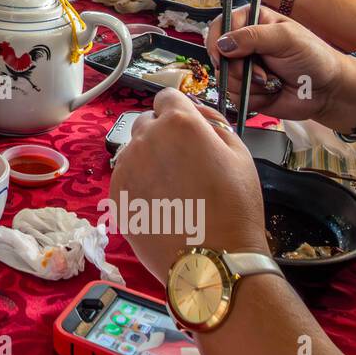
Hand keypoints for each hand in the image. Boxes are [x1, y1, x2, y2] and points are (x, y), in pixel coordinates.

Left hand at [109, 89, 269, 283]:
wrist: (212, 259)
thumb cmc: (234, 207)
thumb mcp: (240, 154)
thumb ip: (214, 123)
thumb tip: (196, 113)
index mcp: (178, 123)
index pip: (166, 96)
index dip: (179, 111)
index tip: (188, 128)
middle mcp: (146, 138)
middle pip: (147, 122)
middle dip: (163, 134)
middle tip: (185, 163)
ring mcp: (126, 165)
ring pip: (134, 149)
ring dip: (149, 159)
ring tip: (174, 188)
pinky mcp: (115, 192)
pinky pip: (124, 175)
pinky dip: (138, 182)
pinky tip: (161, 203)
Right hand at [205, 5, 355, 122]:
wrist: (327, 90)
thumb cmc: (314, 57)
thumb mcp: (286, 38)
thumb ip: (253, 36)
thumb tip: (223, 44)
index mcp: (251, 21)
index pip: (220, 26)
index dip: (217, 42)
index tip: (223, 56)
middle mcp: (243, 44)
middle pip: (219, 57)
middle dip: (241, 69)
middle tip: (264, 72)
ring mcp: (243, 68)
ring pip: (225, 79)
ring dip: (251, 85)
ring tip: (273, 81)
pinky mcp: (245, 90)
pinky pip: (234, 96)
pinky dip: (255, 97)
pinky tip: (272, 92)